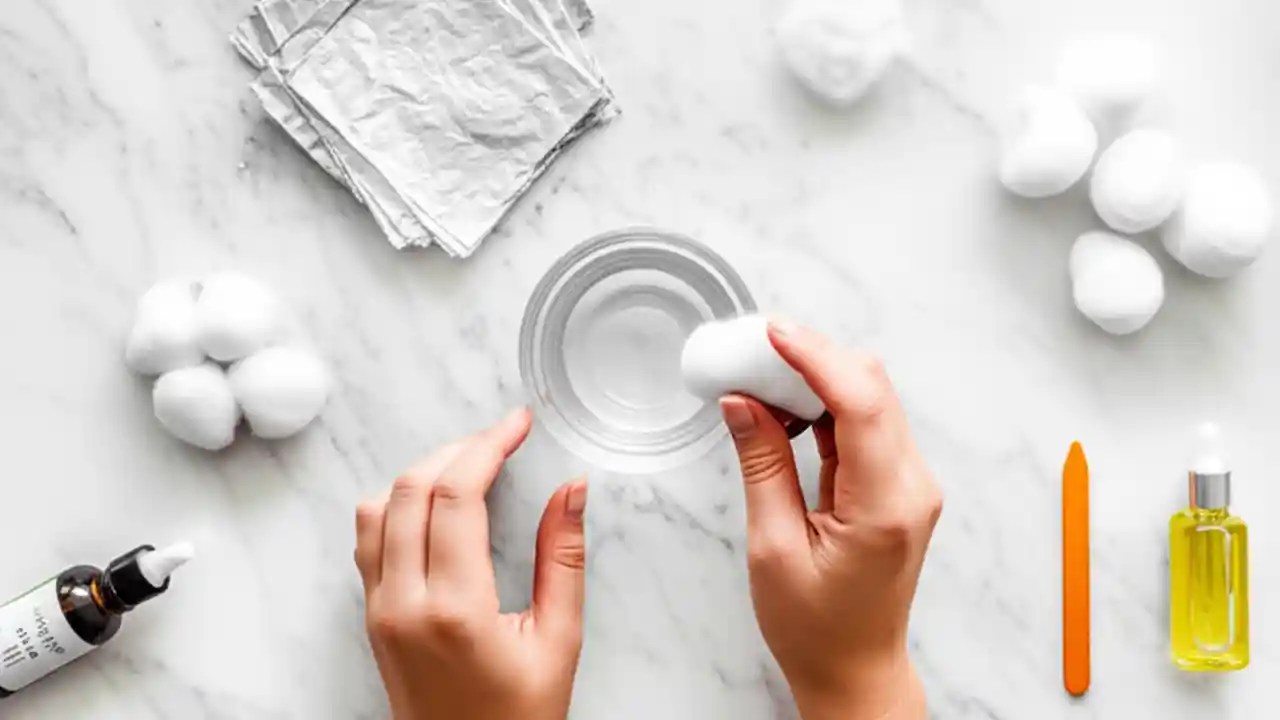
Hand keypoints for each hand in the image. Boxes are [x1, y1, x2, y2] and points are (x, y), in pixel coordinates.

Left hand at [353, 408, 587, 719]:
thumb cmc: (518, 718)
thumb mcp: (559, 640)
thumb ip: (564, 558)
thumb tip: (571, 489)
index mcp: (455, 608)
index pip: (457, 496)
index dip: (488, 445)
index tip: (516, 423)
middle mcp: (404, 603)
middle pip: (411, 488)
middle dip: (457, 448)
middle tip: (499, 437)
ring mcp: (379, 609)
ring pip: (378, 506)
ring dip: (422, 471)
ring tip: (469, 464)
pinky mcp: (372, 615)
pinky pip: (367, 538)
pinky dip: (395, 503)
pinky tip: (434, 502)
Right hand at [720, 321, 939, 719]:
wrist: (855, 670)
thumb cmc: (815, 628)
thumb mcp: (772, 547)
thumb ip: (761, 466)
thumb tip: (742, 402)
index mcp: (885, 506)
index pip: (861, 403)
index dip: (816, 357)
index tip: (772, 333)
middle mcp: (911, 486)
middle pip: (871, 389)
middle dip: (811, 357)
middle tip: (752, 348)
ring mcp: (910, 483)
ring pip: (869, 399)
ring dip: (816, 377)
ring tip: (758, 373)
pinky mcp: (897, 484)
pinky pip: (864, 424)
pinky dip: (824, 404)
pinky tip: (783, 405)